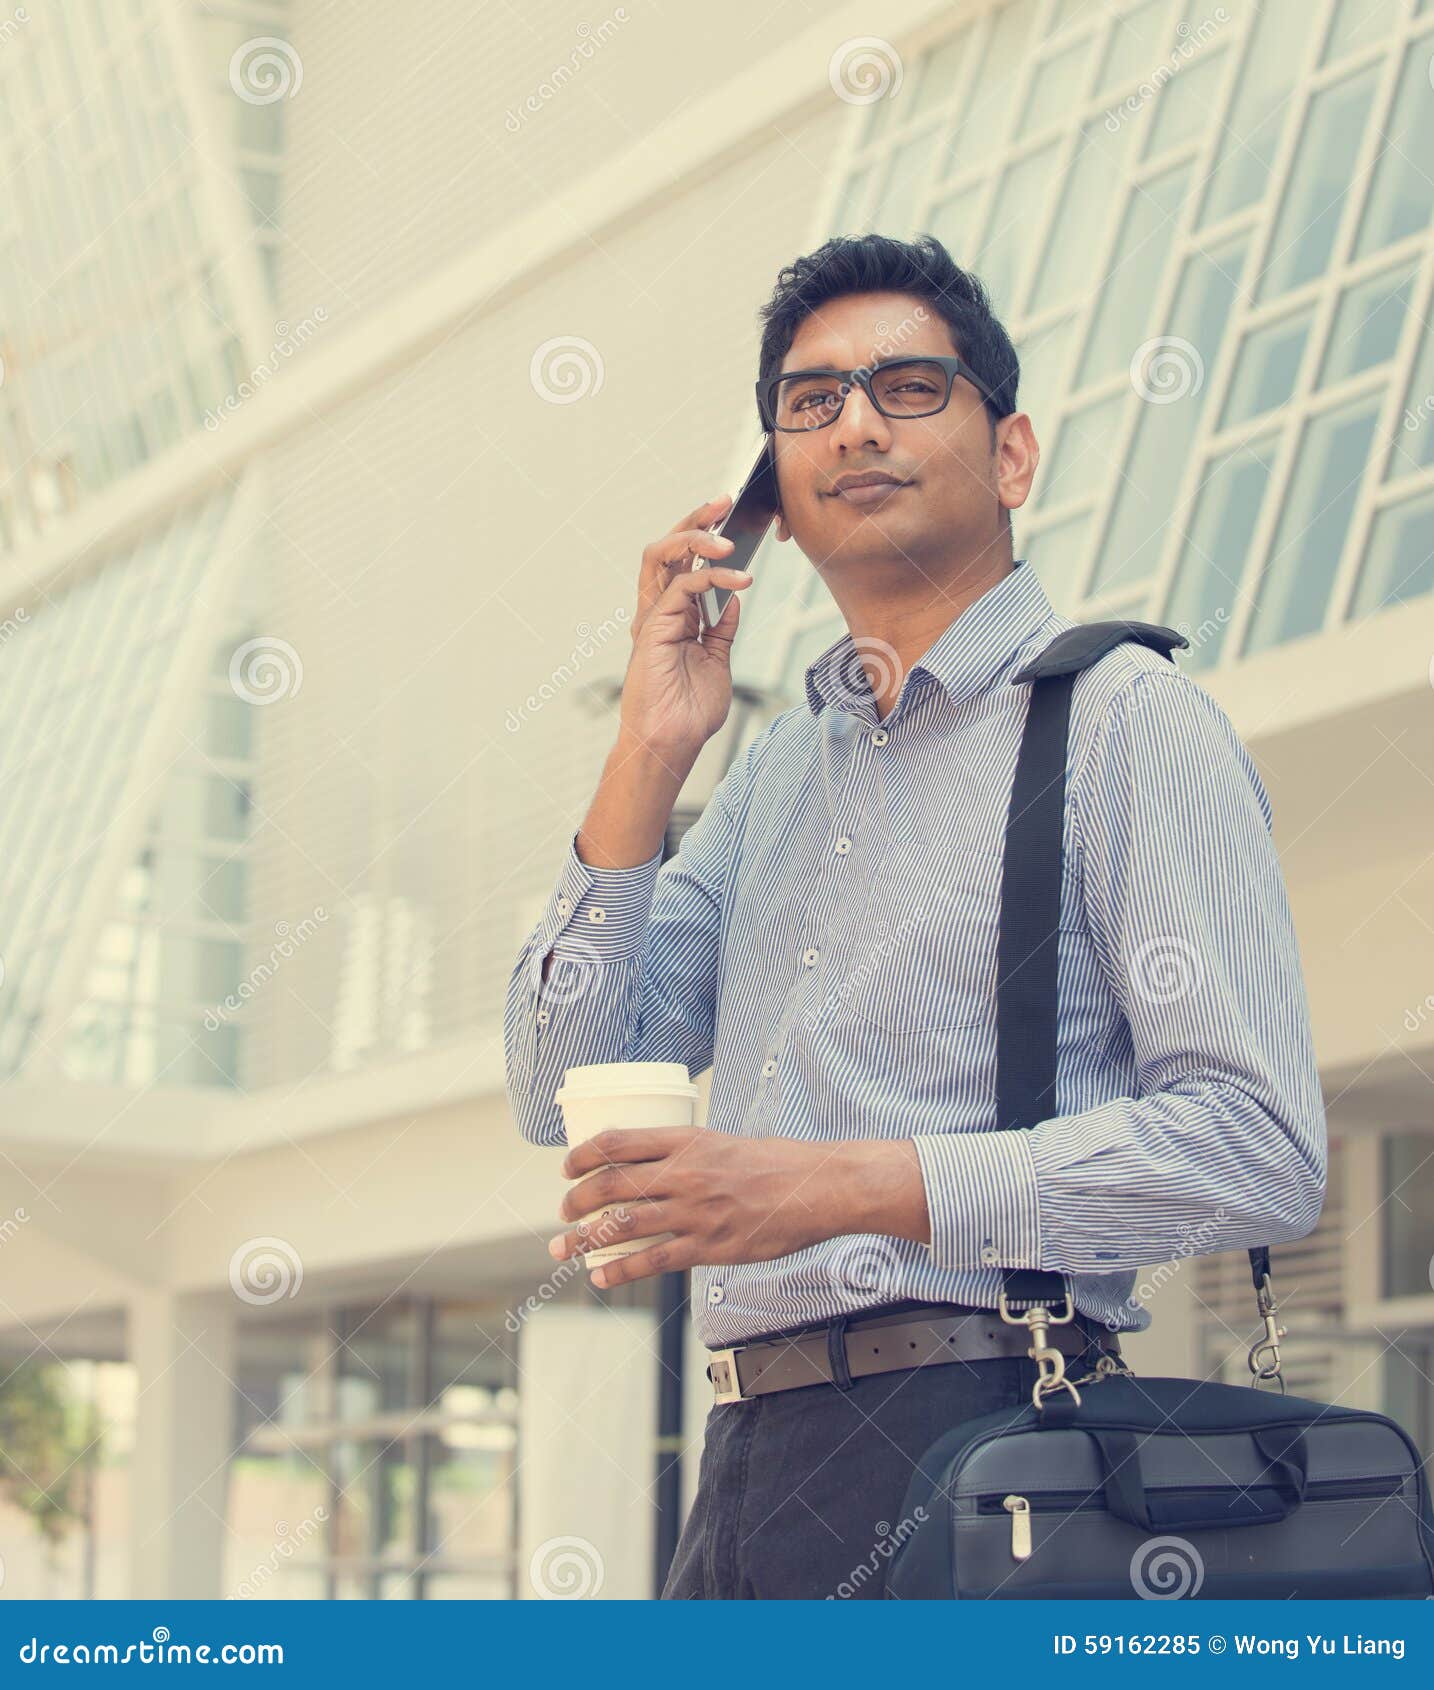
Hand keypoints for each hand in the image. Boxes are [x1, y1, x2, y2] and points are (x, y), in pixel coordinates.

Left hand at [547, 1127, 925, 1288]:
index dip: (583, 1155)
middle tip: (562, 1213)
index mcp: (687, 1141)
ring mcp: (695, 1212)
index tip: (567, 1167)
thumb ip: (686, 1155)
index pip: (618, 1141)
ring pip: (623, 1226)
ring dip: (585, 1238)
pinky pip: (653, 1261)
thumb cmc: (774, 1164)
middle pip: (611, 1185)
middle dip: (576, 1201)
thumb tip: (649, 1169)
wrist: (816, 1188)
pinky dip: (619, 1270)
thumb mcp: (722, 1142)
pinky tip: (600, 1276)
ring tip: (563, 1248)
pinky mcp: (709, 1246)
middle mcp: (684, 1174)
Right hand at [619, 497, 754, 761]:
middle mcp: (658, 612)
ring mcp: (653, 618)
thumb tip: (731, 599)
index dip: (704, 538)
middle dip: (694, 520)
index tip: (731, 518)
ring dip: (694, 537)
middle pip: (668, 549)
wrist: (672, 743)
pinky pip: (682, 587)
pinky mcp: (654, 628)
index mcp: (673, 617)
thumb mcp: (717, 662)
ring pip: (663, 556)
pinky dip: (711, 577)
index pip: (684, 564)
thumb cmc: (689, 713)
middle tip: (723, 501)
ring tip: (726, 537)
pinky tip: (737, 581)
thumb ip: (721, 630)